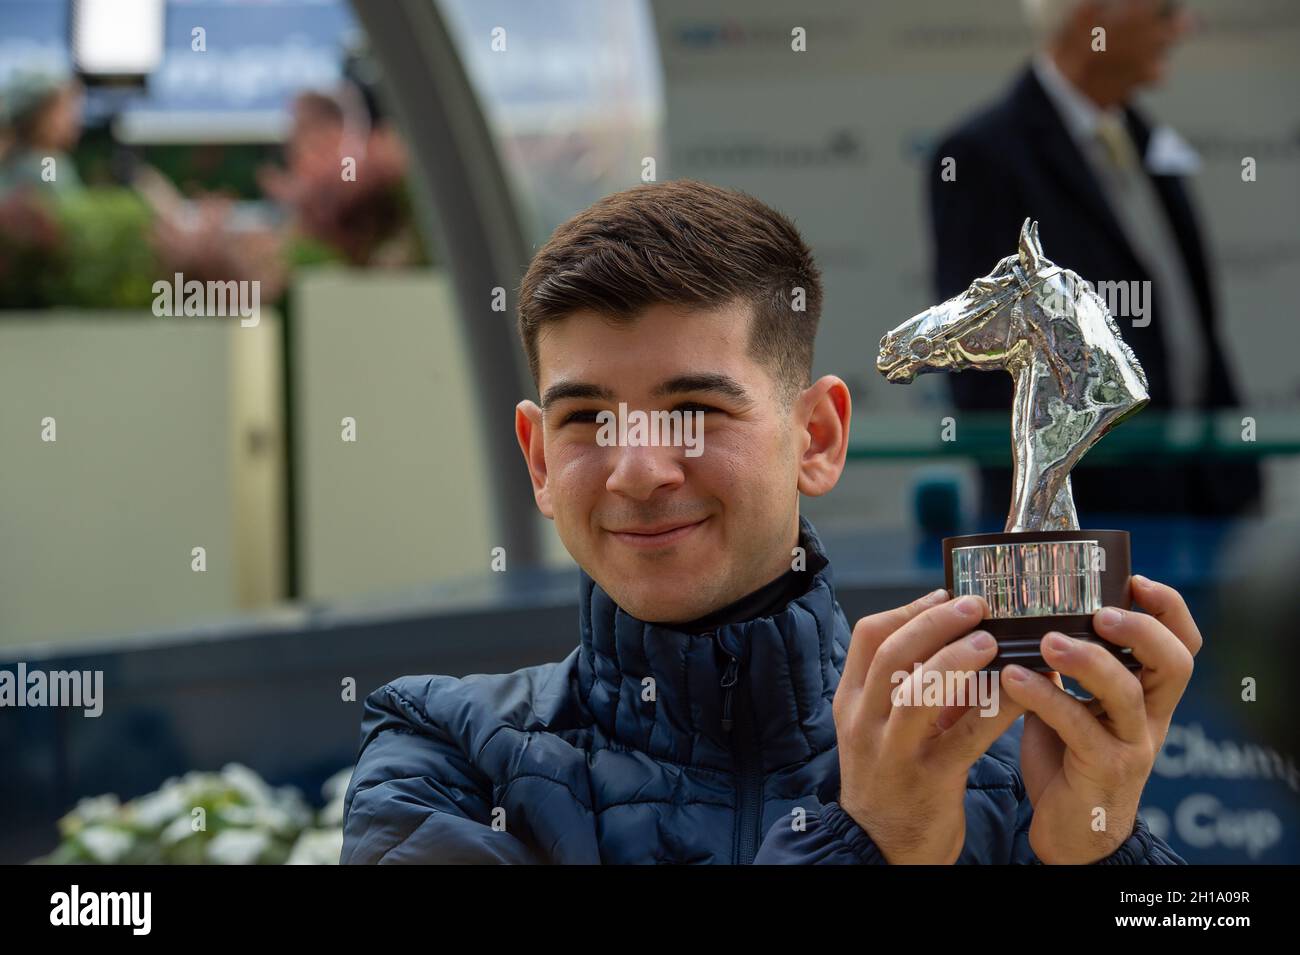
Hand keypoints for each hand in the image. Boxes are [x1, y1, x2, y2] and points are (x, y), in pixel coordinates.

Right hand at [834, 590, 1026, 863]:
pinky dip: (994, 708)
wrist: (880, 848)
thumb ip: (911, 687)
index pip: (870, 636)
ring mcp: (892, 751)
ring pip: (918, 691)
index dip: (911, 608)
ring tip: (991, 642)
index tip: (947, 593)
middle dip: (936, 621)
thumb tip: (956, 639)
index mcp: (852, 700)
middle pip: (892, 653)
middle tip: (976, 604)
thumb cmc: (891, 779)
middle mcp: (865, 721)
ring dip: (957, 660)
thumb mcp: (883, 728)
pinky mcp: (927, 779)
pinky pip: (964, 736)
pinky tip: (1021, 692)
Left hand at [998, 576, 1200, 863]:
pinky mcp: (1104, 769)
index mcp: (1148, 694)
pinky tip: (1013, 678)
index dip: (1168, 609)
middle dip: (1142, 628)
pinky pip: (1080, 726)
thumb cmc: (1068, 757)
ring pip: (1128, 692)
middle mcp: (1150, 717)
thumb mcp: (1071, 701)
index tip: (1135, 579)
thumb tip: (1028, 611)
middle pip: (1175, 663)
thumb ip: (1063, 665)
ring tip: (1047, 639)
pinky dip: (1045, 697)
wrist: (1070, 830)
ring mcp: (1132, 745)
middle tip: (1100, 611)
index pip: (1181, 644)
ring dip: (1089, 659)